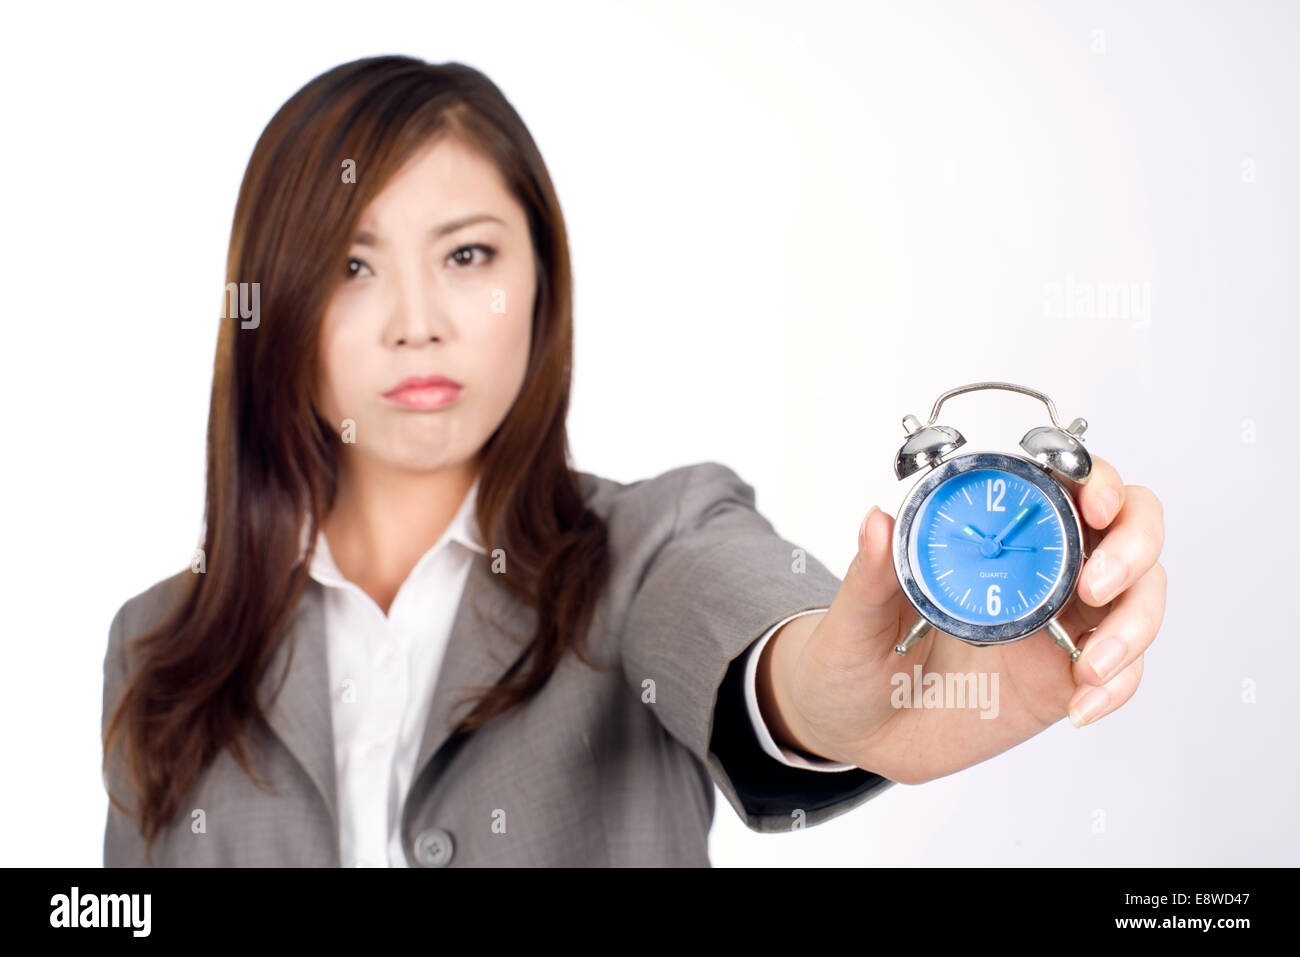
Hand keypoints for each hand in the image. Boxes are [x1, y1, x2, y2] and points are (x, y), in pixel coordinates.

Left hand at [762, 454, 1165, 784]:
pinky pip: (1118, 674)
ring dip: (1134, 625)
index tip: (1091, 498)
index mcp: (991, 533)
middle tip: (1096, 583)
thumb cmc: (851, 659)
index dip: (1094, 478)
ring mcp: (1057, 624)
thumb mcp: (850, 618)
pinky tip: (1081, 706)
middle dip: (1133, 545)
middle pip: (1127, 531)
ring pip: (1137, 600)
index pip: (1064, 482)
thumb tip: (876, 519)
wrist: (854, 732)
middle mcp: (1037, 568)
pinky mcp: (1062, 680)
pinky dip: (1118, 687)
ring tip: (1092, 665)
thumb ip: (868, 576)